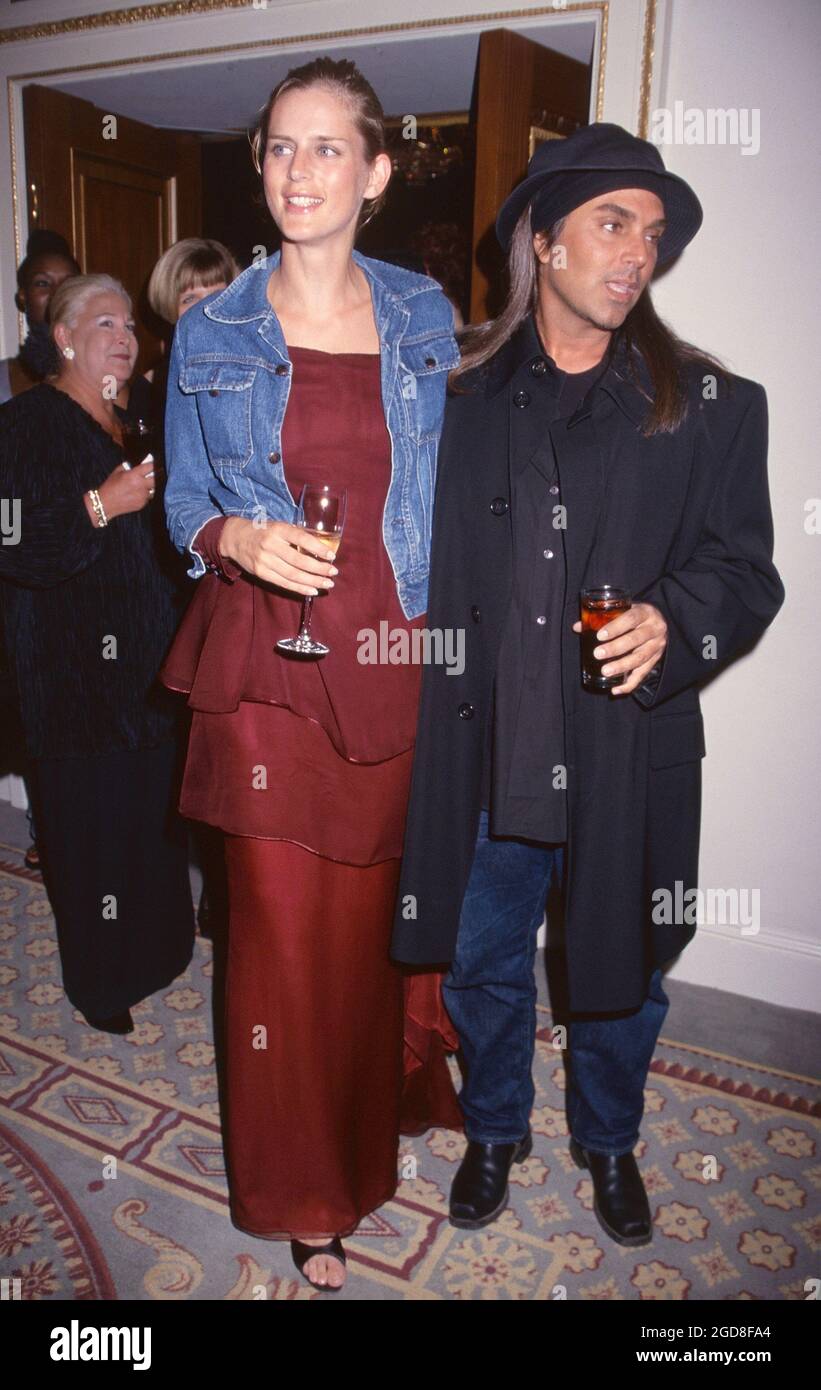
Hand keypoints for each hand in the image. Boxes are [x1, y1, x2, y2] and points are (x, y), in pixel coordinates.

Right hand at [96, 457, 156, 519]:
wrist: (105, 503)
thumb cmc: (110, 486)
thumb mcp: (117, 471)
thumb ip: (129, 466)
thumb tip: (139, 463)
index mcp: (134, 475)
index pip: (151, 467)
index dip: (153, 464)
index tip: (153, 464)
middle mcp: (141, 485)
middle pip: (156, 479)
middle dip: (154, 476)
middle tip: (151, 474)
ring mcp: (143, 496)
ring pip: (154, 489)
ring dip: (150, 486)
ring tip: (142, 485)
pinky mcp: (143, 504)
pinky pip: (148, 497)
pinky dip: (145, 494)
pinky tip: (137, 493)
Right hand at [220, 516, 338, 596]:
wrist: (235, 538)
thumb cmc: (263, 531)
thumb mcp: (279, 526)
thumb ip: (296, 535)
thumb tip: (321, 548)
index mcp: (278, 530)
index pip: (301, 539)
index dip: (318, 548)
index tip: (332, 556)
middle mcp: (271, 545)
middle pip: (299, 561)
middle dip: (319, 568)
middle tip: (333, 572)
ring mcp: (264, 561)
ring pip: (293, 574)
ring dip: (313, 581)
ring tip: (327, 583)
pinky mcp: (261, 573)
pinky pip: (284, 583)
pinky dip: (300, 588)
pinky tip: (312, 590)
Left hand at [572, 601, 667, 695]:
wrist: (659, 622)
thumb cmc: (636, 616)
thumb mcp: (624, 611)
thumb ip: (602, 618)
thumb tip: (577, 627)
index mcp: (646, 612)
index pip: (631, 618)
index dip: (615, 627)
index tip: (600, 636)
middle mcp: (655, 628)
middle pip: (635, 639)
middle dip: (615, 648)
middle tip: (597, 654)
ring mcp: (657, 645)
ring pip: (640, 658)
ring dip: (622, 666)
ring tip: (605, 671)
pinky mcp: (656, 660)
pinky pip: (643, 674)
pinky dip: (629, 684)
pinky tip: (615, 690)